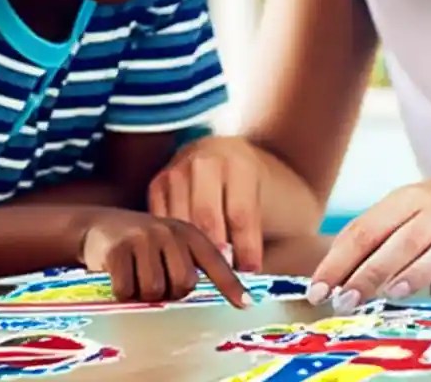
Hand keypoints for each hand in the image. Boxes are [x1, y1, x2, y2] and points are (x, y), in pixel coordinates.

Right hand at [79, 208, 251, 307]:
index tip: (246, 304)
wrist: (100, 225)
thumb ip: (193, 264)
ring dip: (144, 295)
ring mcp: (143, 238)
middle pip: (184, 284)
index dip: (231, 285)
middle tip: (157, 283)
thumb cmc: (144, 245)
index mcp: (189, 234)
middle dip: (171, 293)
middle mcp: (170, 233)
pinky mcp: (118, 249)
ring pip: (155, 290)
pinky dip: (122, 293)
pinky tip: (119, 277)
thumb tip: (225, 291)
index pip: (215, 262)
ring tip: (136, 278)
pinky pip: (126, 289)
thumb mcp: (173, 246)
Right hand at [148, 136, 262, 271]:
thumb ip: (262, 230)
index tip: (251, 270)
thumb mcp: (272, 197)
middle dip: (217, 253)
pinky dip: (173, 242)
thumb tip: (252, 271)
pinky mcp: (158, 183)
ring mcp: (177, 171)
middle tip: (226, 275)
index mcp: (239, 163)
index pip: (240, 214)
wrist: (228, 154)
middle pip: (206, 219)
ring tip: (208, 271)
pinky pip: (162, 222)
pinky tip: (188, 257)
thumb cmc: (253, 183)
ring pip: (180, 223)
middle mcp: (204, 162)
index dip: (245, 248)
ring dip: (192, 252)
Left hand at [307, 178, 430, 310]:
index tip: (318, 291)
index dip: (339, 262)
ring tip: (389, 295)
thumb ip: (370, 239)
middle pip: (401, 242)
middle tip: (345, 302)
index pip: (366, 230)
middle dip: (370, 274)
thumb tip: (330, 278)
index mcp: (407, 199)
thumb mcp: (402, 212)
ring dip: (414, 274)